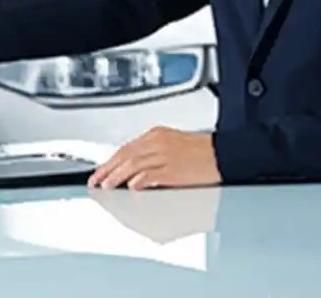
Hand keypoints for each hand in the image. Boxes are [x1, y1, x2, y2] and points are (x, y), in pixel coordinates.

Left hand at [87, 127, 221, 189]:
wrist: (224, 154)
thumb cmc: (201, 152)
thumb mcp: (171, 143)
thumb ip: (151, 151)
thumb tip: (131, 167)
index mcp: (156, 135)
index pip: (126, 148)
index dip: (110, 161)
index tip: (101, 170)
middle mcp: (158, 143)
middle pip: (125, 156)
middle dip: (107, 169)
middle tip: (96, 180)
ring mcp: (165, 157)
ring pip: (133, 165)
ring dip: (117, 176)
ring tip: (107, 186)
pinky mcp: (174, 171)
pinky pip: (150, 175)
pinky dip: (138, 181)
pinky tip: (131, 186)